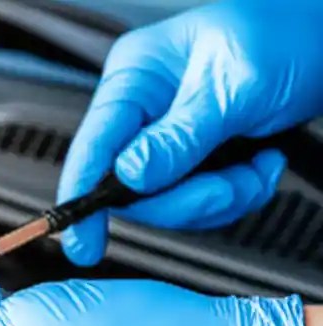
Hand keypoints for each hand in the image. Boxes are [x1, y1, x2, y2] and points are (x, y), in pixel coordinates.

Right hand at [59, 1, 322, 266]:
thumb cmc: (290, 35)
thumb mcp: (234, 88)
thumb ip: (179, 138)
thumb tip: (130, 177)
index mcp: (137, 77)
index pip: (94, 144)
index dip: (83, 196)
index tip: (84, 241)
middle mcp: (146, 109)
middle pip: (132, 186)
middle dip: (185, 200)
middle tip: (225, 191)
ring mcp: (170, 135)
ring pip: (168, 200)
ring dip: (220, 198)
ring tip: (255, 171)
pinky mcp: (197, 156)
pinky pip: (198, 199)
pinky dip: (237, 194)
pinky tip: (260, 166)